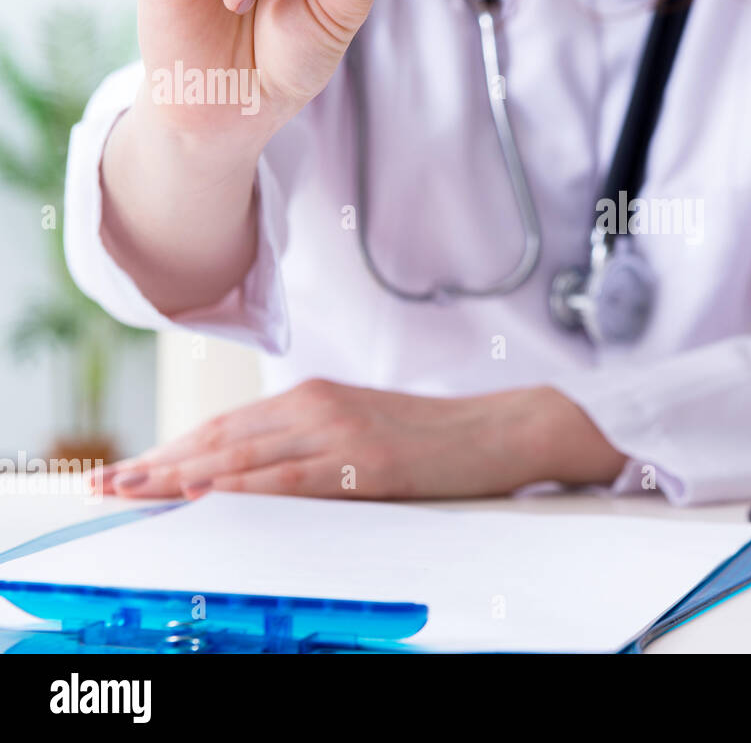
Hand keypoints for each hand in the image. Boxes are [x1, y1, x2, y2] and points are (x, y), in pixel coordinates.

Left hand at [93, 380, 627, 499]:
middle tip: (106, 482)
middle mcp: (319, 407)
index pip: (227, 426)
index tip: (129, 468)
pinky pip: (293, 477)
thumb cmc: (436, 437)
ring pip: (245, 455)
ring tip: (134, 491)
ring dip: (181, 475)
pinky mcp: (368, 462)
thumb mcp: (362, 432)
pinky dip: (244, 485)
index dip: (171, 447)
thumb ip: (310, 447)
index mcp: (315, 399)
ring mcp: (342, 432)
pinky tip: (208, 494)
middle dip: (158, 462)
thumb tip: (253, 477)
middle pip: (221, 438)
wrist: (502, 429)